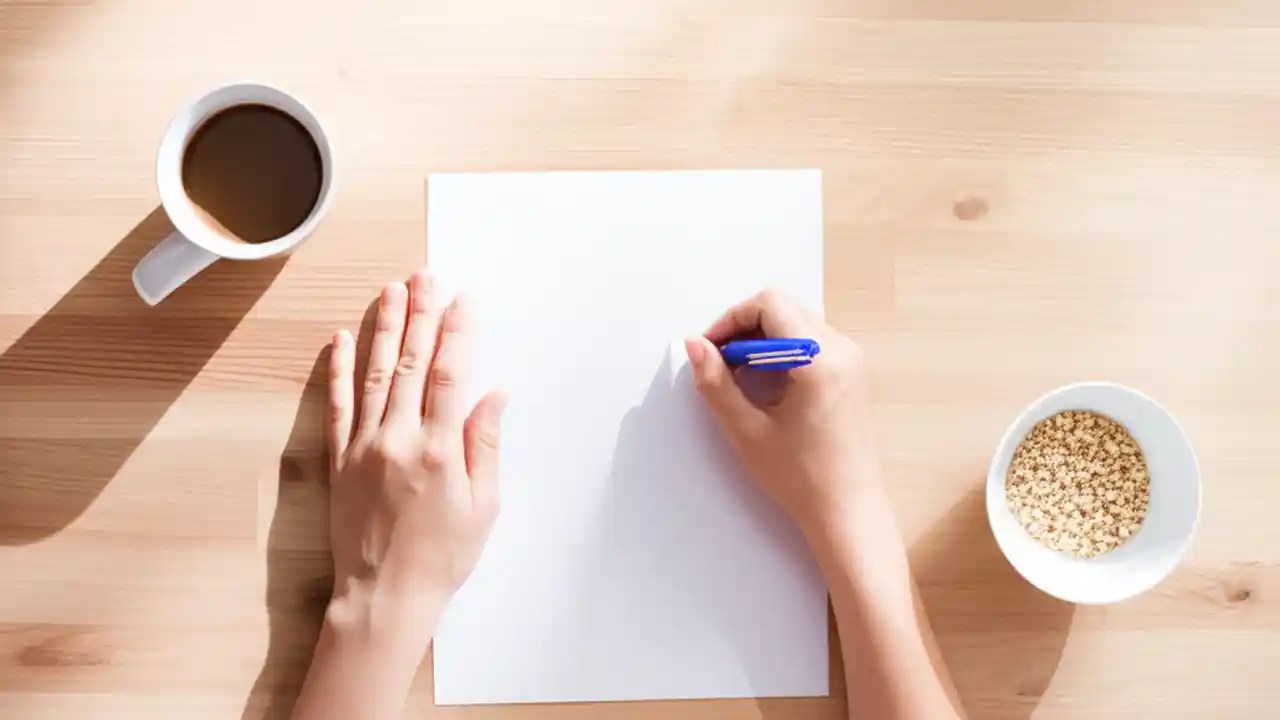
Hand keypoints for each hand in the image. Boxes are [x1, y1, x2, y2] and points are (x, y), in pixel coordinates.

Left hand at [327, 269, 506, 635]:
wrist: (384, 597)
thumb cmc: (441, 558)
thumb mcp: (483, 505)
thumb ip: (485, 445)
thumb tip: (493, 397)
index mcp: (439, 449)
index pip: (448, 374)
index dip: (456, 332)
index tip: (462, 300)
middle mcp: (398, 439)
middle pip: (408, 362)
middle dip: (419, 314)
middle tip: (423, 276)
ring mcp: (364, 447)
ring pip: (372, 375)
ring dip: (382, 328)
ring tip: (389, 291)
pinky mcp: (340, 462)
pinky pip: (337, 406)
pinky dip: (337, 370)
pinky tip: (341, 339)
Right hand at [684, 289, 876, 540]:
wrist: (849, 511)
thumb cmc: (802, 478)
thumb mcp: (748, 431)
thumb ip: (716, 383)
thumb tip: (694, 346)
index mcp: (819, 360)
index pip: (769, 305)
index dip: (731, 320)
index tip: (710, 350)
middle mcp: (842, 350)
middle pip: (783, 309)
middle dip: (744, 329)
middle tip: (719, 364)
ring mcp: (851, 360)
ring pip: (796, 323)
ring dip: (762, 340)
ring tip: (739, 380)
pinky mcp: (852, 374)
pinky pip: (811, 342)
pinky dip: (781, 352)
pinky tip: (766, 386)